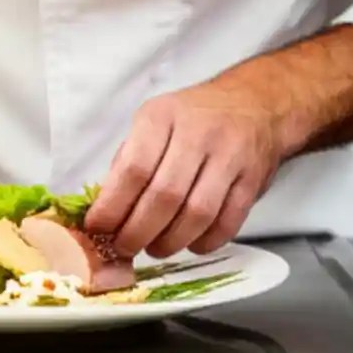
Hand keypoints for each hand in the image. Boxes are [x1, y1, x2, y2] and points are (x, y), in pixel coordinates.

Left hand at [85, 81, 283, 256]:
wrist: (255, 103)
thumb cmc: (191, 118)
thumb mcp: (151, 122)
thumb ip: (127, 162)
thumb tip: (103, 211)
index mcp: (161, 117)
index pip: (133, 169)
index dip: (112, 206)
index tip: (97, 228)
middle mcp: (198, 134)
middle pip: (164, 196)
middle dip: (138, 232)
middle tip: (123, 248)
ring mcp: (231, 156)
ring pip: (197, 213)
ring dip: (170, 241)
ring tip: (154, 248)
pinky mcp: (254, 179)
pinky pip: (228, 221)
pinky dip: (205, 242)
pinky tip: (189, 244)